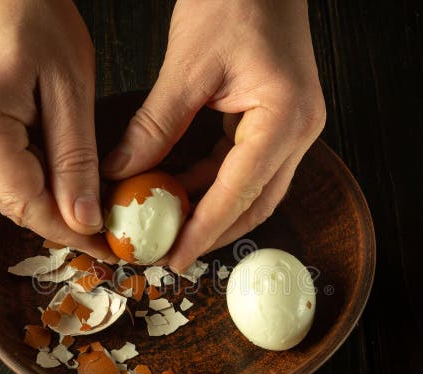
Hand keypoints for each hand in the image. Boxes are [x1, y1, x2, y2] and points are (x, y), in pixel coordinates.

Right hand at [0, 0, 113, 259]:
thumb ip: (76, 159)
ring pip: (6, 194)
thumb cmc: (35, 18)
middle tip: (108, 227)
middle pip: (13, 203)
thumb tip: (84, 219)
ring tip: (93, 201)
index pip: (26, 201)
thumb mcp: (71, 88)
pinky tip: (63, 177)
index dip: (69, 231)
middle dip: (63, 220)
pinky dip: (33, 181)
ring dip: (49, 202)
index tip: (106, 246)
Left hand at [101, 0, 324, 271]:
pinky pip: (246, 165)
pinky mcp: (278, 121)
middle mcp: (298, 130)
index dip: (204, 230)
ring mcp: (292, 127)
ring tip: (170, 227)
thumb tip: (123, 173)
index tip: (174, 257)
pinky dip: (214, 183)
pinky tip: (181, 189)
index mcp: (284, 118)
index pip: (240, 192)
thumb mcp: (187, 67)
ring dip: (212, 210)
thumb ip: (155, 126)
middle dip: (211, 231)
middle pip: (255, 201)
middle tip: (169, 252)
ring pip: (252, 189)